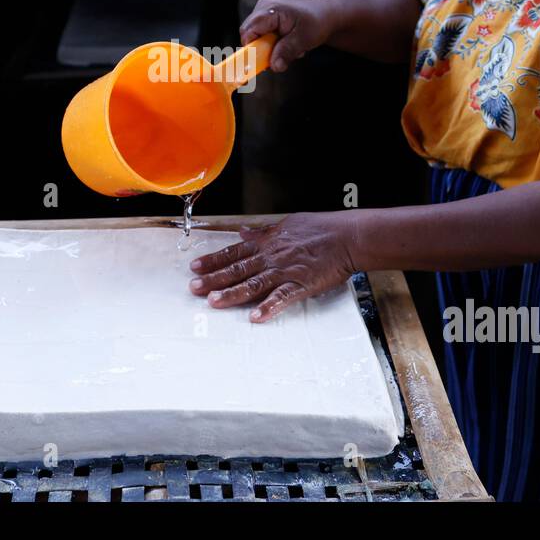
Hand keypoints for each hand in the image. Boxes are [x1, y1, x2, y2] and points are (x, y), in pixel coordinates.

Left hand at [187, 213, 358, 321]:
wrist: (346, 236)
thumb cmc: (321, 228)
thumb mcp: (287, 223)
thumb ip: (264, 231)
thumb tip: (245, 233)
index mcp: (268, 242)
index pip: (234, 252)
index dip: (213, 260)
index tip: (195, 267)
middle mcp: (271, 256)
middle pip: (237, 269)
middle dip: (213, 279)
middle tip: (194, 288)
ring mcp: (285, 271)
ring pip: (253, 283)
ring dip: (232, 293)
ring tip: (214, 302)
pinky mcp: (301, 284)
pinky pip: (281, 297)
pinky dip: (268, 307)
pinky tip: (255, 317)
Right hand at [238, 0, 336, 72]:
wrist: (325, 15)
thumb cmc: (316, 22)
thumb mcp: (304, 39)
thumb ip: (287, 52)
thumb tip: (274, 66)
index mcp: (271, 9)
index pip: (248, 31)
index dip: (250, 48)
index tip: (259, 63)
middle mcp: (263, 8)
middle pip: (248, 34)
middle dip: (262, 50)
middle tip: (279, 56)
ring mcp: (263, 12)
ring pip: (255, 37)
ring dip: (269, 48)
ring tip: (288, 47)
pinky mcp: (266, 19)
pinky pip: (261, 36)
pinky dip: (272, 44)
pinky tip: (286, 42)